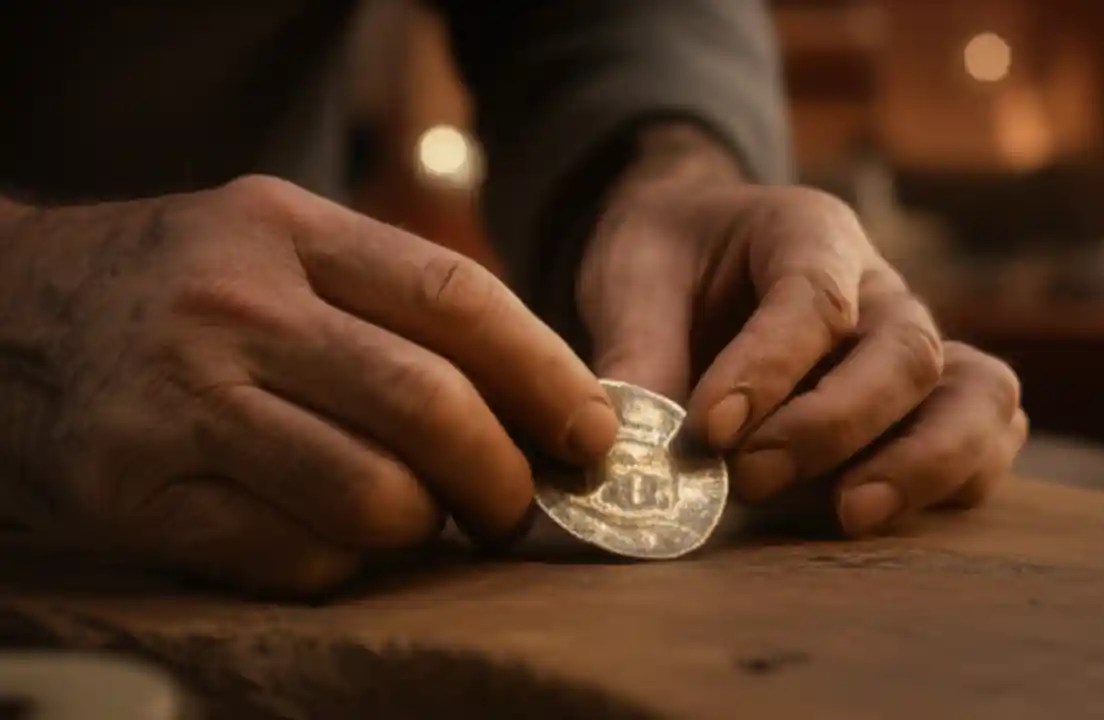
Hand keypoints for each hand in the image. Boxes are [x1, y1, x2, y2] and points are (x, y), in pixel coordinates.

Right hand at [0, 176, 616, 595]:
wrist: (7, 317)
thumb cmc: (181, 288)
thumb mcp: (278, 246)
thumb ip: (393, 301)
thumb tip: (540, 394)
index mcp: (288, 232)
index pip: (456, 300)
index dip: (546, 375)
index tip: (592, 432)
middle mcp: (236, 310)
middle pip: (429, 405)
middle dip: (502, 476)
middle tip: (516, 506)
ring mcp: (181, 404)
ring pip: (371, 497)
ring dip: (423, 526)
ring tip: (420, 517)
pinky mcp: (139, 493)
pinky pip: (293, 558)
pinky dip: (341, 563)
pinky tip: (331, 538)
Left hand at [577, 126, 1025, 535]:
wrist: (700, 246)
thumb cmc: (673, 260)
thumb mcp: (634, 281)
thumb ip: (637, 353)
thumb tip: (628, 448)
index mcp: (808, 231)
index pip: (814, 297)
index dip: (767, 369)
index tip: (709, 429)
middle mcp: (880, 287)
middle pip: (905, 350)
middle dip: (833, 426)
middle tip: (752, 480)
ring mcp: (916, 343)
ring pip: (975, 394)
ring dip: (921, 462)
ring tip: (847, 515)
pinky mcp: (929, 398)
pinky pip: (986, 430)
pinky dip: (956, 476)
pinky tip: (884, 510)